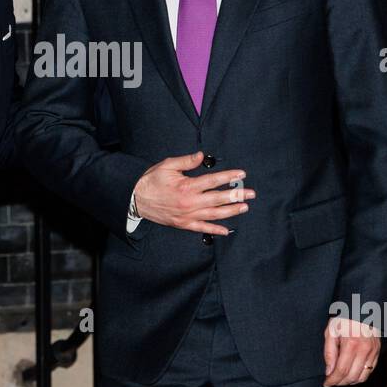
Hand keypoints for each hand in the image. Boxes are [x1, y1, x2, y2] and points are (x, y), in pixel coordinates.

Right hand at [133, 150, 254, 234]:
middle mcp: (190, 202)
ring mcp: (187, 215)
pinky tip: (227, 230)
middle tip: (251, 193)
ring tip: (244, 207)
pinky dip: (215, 230)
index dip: (229, 177)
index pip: (213, 181)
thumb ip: (186, 161)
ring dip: (231, 211)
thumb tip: (201, 156)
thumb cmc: (151, 181)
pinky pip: (202, 228)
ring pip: (214, 214)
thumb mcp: (168, 165)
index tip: (241, 174)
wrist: (136, 199)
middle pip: (218, 198)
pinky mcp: (183, 223)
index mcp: (187, 186)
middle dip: (236, 195)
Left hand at [323, 317, 379, 386]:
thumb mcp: (331, 331)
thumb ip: (329, 352)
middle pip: (352, 376)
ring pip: (362, 377)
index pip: (342, 370)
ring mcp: (373, 352)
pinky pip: (370, 371)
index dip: (333, 380)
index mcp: (351, 344)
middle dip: (340, 382)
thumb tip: (329, 371)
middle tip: (332, 381)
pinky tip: (351, 374)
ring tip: (340, 379)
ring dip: (350, 381)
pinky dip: (360, 376)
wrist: (362, 309)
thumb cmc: (344, 319)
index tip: (326, 383)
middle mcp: (364, 350)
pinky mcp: (377, 352)